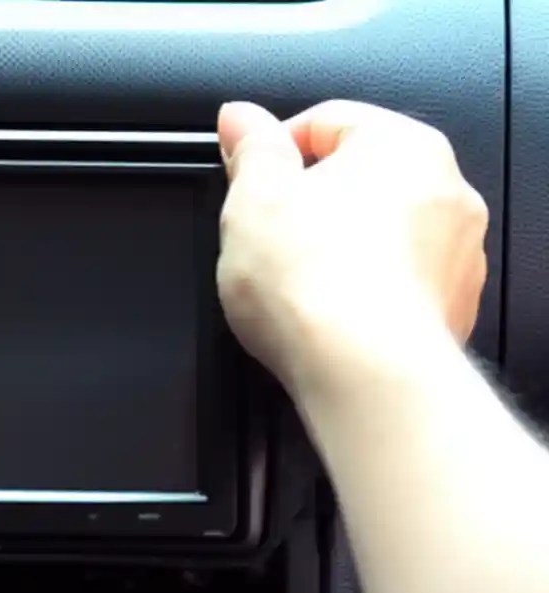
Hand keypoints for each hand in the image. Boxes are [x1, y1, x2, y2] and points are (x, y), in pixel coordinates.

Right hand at [216, 100, 487, 390]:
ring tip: (296, 279)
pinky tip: (328, 310)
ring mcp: (455, 252)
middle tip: (264, 234)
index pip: (325, 121)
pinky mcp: (450, 305)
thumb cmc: (315, 283)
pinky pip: (395, 280)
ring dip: (337, 245)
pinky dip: (362, 288)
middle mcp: (445, 189)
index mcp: (401, 144)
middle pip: (356, 177)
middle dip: (307, 202)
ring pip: (378, 230)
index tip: (244, 179)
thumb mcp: (254, 197)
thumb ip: (250, 147)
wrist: (363, 372)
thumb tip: (240, 117)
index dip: (271, 152)